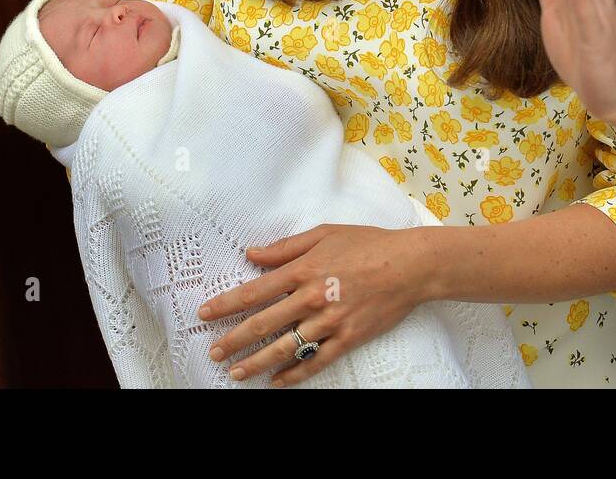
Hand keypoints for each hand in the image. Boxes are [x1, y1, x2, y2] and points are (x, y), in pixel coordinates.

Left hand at [197, 223, 431, 386]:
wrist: (411, 265)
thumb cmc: (369, 243)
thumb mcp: (325, 233)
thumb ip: (286, 247)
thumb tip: (252, 253)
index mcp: (304, 269)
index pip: (255, 291)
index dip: (226, 304)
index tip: (204, 313)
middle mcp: (312, 298)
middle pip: (263, 324)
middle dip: (233, 339)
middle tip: (213, 351)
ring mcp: (330, 321)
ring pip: (285, 348)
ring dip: (257, 362)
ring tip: (235, 372)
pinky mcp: (348, 338)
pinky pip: (316, 362)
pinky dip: (295, 375)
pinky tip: (277, 382)